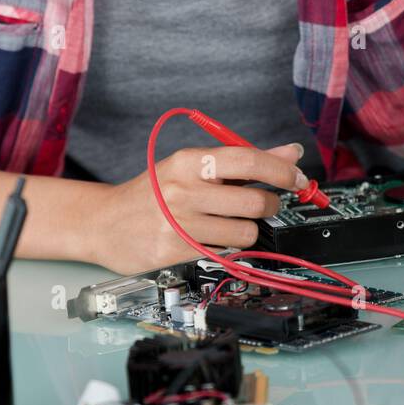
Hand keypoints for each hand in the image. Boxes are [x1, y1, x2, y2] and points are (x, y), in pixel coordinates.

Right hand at [90, 141, 307, 273]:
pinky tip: (211, 238)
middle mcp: (184, 188)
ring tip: (231, 224)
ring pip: (245, 232)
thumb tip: (291, 152)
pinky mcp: (176, 251)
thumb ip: (242, 160)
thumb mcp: (193, 167)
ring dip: (248, 231)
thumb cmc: (153, 192)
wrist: (105, 222)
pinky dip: (227, 247)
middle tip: (261, 205)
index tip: (298, 180)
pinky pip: (225, 252)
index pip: (248, 159)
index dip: (281, 171)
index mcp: (190, 160)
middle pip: (253, 199)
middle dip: (268, 205)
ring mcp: (180, 222)